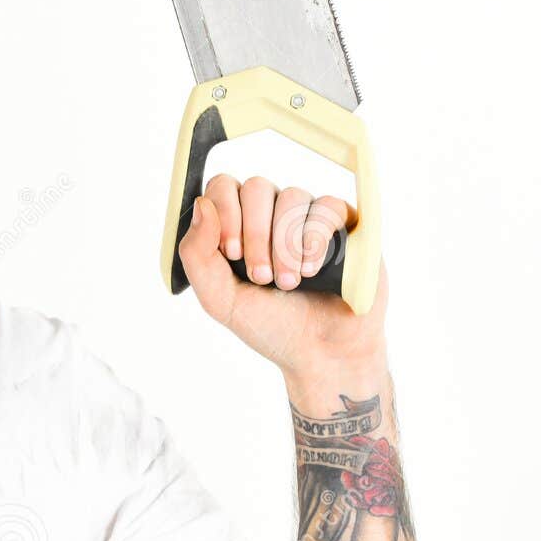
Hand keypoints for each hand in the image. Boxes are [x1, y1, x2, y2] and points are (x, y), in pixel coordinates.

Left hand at [177, 174, 387, 379]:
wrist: (322, 353)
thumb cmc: (269, 324)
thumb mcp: (219, 297)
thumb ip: (197, 253)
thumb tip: (200, 204)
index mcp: (237, 224)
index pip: (223, 187)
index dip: (226, 213)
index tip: (232, 253)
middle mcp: (271, 212)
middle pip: (256, 187)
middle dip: (256, 234)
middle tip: (261, 277)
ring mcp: (308, 215)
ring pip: (291, 196)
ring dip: (285, 243)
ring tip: (289, 282)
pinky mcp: (343, 224)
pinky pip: (328, 206)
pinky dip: (315, 237)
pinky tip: (312, 269)